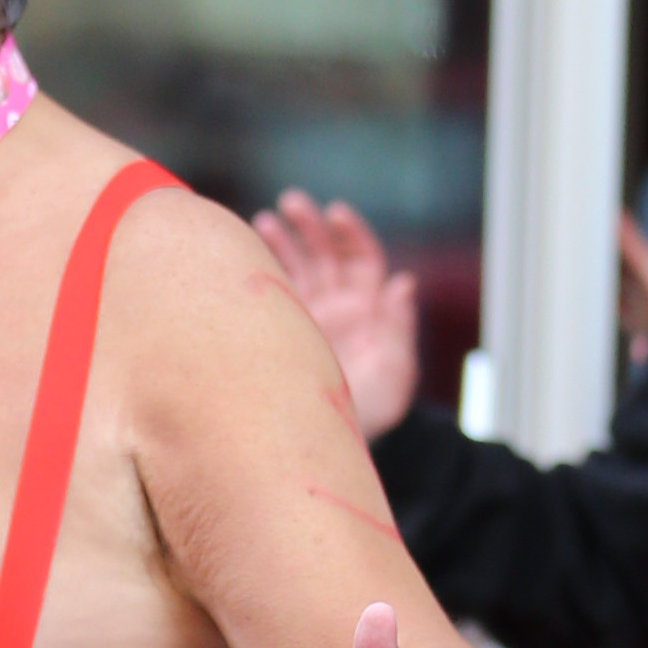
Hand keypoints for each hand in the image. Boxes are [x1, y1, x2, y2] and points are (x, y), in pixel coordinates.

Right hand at [253, 191, 419, 434]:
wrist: (328, 443)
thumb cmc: (371, 413)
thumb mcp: (395, 372)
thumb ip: (399, 327)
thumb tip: (405, 281)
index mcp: (366, 309)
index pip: (361, 258)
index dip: (349, 232)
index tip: (335, 214)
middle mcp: (335, 306)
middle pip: (323, 254)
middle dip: (308, 226)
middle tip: (290, 204)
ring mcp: (305, 317)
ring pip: (292, 268)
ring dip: (280, 241)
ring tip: (263, 223)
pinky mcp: (277, 331)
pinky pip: (268, 294)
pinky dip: (257, 271)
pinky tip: (242, 256)